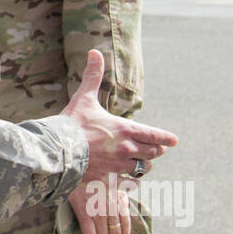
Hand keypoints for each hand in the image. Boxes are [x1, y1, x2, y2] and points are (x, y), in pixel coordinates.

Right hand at [63, 49, 176, 182]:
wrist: (58, 150)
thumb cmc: (72, 123)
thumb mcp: (85, 97)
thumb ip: (93, 75)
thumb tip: (95, 52)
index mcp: (125, 129)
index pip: (153, 135)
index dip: (165, 138)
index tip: (174, 141)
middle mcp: (126, 148)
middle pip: (152, 153)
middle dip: (156, 151)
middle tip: (159, 150)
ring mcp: (118, 165)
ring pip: (141, 168)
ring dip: (144, 165)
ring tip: (144, 164)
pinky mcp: (107, 177)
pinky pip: (127, 181)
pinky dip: (130, 179)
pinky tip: (128, 178)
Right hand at [69, 176, 130, 233]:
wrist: (76, 164)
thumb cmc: (93, 170)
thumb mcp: (113, 175)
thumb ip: (123, 184)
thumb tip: (136, 184)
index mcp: (119, 198)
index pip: (126, 223)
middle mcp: (112, 205)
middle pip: (116, 233)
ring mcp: (99, 209)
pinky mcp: (84, 211)